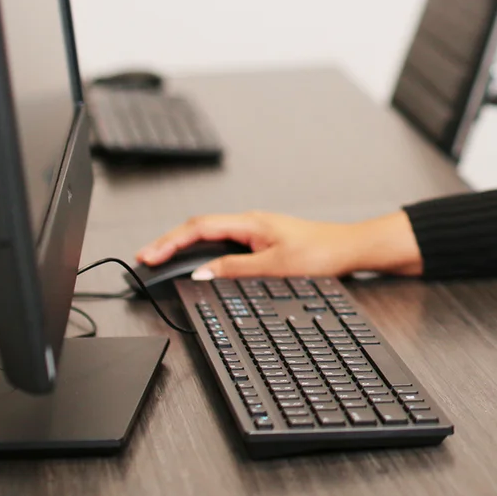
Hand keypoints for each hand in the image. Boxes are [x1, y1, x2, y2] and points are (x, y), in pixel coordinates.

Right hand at [135, 209, 422, 278]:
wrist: (351, 249)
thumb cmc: (322, 253)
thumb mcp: (275, 267)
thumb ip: (235, 269)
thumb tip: (202, 273)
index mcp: (250, 223)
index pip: (199, 227)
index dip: (170, 241)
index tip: (149, 256)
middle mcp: (250, 223)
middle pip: (199, 229)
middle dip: (169, 243)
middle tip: (145, 260)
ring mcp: (255, 232)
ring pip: (210, 236)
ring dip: (184, 248)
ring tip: (161, 263)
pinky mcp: (262, 243)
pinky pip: (224, 244)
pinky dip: (203, 253)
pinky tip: (197, 265)